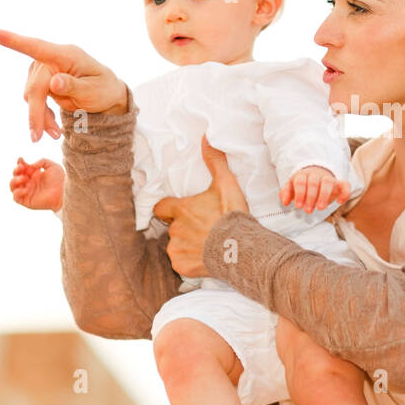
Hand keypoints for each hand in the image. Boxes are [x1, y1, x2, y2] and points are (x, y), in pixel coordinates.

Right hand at [0, 27, 129, 141]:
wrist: (106, 95)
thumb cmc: (103, 89)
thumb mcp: (94, 91)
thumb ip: (74, 87)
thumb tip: (54, 82)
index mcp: (67, 55)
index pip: (37, 47)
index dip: (14, 41)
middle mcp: (52, 58)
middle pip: (35, 87)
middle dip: (36, 113)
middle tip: (37, 138)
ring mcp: (44, 68)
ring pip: (31, 95)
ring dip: (40, 116)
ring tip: (56, 133)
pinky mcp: (40, 79)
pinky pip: (34, 99)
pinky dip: (40, 114)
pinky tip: (51, 127)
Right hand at [10, 157, 64, 210]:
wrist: (64, 191)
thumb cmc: (60, 179)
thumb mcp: (52, 165)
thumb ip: (41, 161)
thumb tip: (30, 165)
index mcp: (34, 175)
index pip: (22, 169)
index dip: (20, 163)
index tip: (21, 159)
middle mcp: (30, 183)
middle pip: (16, 176)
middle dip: (16, 170)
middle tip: (22, 168)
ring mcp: (28, 192)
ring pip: (13, 187)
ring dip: (14, 181)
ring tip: (23, 178)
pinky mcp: (28, 201)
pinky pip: (16, 198)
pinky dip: (17, 192)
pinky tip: (25, 188)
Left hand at [152, 135, 249, 277]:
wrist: (242, 248)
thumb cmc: (232, 216)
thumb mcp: (226, 184)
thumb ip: (214, 161)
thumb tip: (206, 137)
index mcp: (180, 209)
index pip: (161, 208)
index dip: (170, 209)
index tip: (183, 212)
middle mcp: (174, 230)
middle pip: (172, 228)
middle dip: (183, 227)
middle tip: (203, 228)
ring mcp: (177, 249)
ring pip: (176, 246)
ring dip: (186, 244)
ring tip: (207, 244)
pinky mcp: (181, 267)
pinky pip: (180, 263)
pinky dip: (190, 261)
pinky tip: (205, 258)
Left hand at [280, 165, 350, 212]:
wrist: (317, 174)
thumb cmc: (303, 184)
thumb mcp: (292, 187)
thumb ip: (286, 193)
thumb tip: (284, 202)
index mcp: (303, 175)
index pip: (300, 181)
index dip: (299, 194)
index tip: (298, 206)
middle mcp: (316, 175)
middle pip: (313, 182)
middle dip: (310, 197)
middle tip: (308, 210)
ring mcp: (328, 178)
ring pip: (327, 182)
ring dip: (324, 195)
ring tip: (320, 208)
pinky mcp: (339, 184)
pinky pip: (345, 185)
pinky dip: (345, 193)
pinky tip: (339, 202)